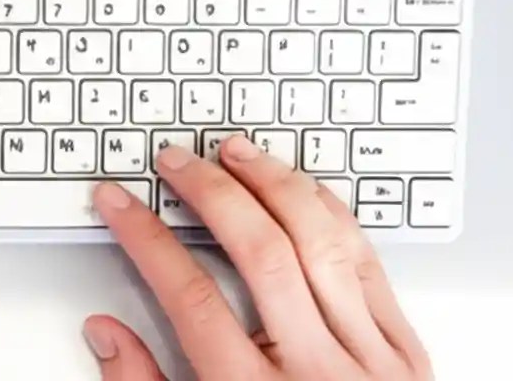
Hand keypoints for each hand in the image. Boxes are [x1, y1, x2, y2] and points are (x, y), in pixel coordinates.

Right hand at [84, 134, 431, 380]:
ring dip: (274, 185)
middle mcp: (317, 374)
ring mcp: (371, 361)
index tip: (118, 203)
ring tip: (235, 153)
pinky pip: (369, 264)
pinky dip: (332, 216)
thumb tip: (104, 334)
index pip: (188, 297)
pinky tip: (302, 190)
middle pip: (260, 254)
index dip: (145, 239)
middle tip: (174, 163)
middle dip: (210, 194)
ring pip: (321, 244)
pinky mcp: (408, 356)